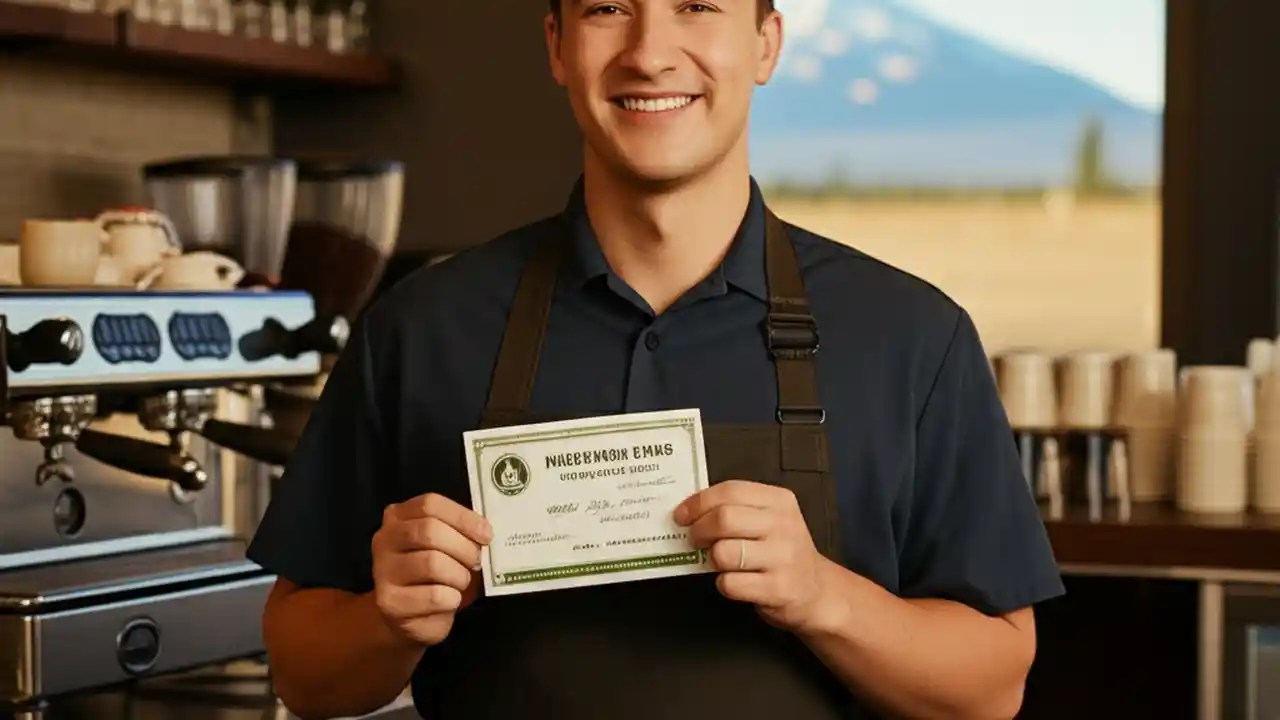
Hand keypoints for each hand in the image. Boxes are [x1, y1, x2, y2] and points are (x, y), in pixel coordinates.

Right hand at [370, 493, 492, 647]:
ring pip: (431, 563)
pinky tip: (450, 600)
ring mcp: (383, 571)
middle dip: (463, 547)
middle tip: (477, 562)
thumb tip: (486, 531)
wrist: (409, 618)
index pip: (430, 504)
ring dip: (459, 575)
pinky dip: (452, 598)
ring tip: (462, 582)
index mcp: (398, 516)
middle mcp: (385, 540)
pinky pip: (433, 595)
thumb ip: (461, 532)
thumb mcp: (446, 546)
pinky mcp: (389, 602)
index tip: (486, 534)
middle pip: (429, 531)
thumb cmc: (435, 576)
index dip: (463, 517)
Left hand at [674, 480, 835, 633]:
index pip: (730, 491)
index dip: (698, 502)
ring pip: (723, 552)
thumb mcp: (770, 519)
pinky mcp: (777, 588)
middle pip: (723, 519)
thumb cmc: (781, 552)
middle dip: (699, 530)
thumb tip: (690, 510)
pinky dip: (724, 583)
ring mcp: (783, 557)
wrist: (816, 591)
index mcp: (779, 501)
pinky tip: (735, 581)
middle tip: (695, 539)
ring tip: (721, 561)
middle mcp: (784, 525)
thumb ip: (737, 509)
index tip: (682, 515)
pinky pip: (730, 583)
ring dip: (712, 559)